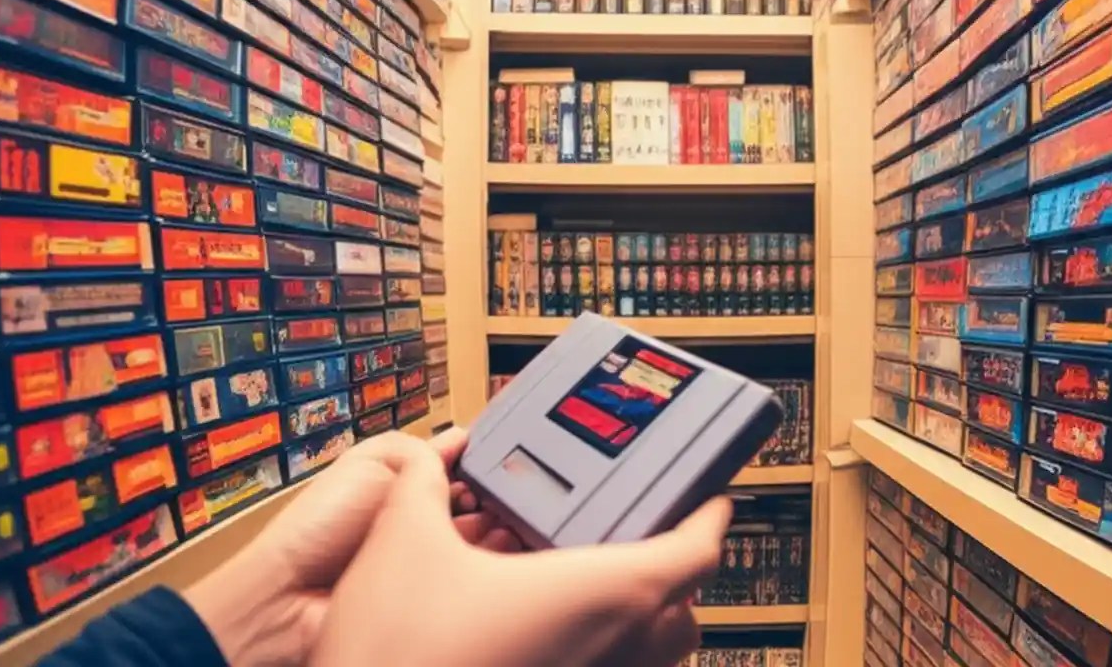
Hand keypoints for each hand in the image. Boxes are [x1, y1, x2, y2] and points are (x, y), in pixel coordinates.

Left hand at [185, 428, 508, 664]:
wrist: (293, 597)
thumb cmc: (316, 529)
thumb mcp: (371, 463)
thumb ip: (418, 451)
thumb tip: (459, 442)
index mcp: (393, 483)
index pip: (445, 465)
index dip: (470, 457)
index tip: (499, 451)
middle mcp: (408, 521)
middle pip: (464, 501)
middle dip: (486, 493)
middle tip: (507, 486)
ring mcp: (419, 559)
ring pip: (471, 537)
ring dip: (491, 526)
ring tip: (509, 516)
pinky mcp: (428, 594)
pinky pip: (467, 573)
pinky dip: (485, 559)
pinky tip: (500, 547)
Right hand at [308, 438, 732, 666]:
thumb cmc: (400, 656)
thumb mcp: (403, 544)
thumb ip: (421, 487)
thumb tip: (427, 464)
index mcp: (600, 596)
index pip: (695, 554)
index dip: (710, 519)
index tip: (711, 501)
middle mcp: (616, 652)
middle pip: (685, 615)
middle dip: (677, 576)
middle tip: (645, 542)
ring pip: (656, 658)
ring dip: (645, 623)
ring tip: (596, 589)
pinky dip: (606, 654)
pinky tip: (554, 638)